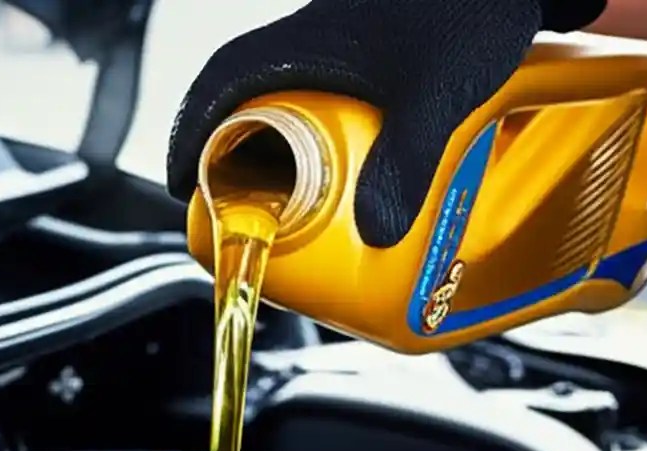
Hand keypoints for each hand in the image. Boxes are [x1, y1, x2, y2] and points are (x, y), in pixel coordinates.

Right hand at [165, 0, 606, 248]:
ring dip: (274, 146)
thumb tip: (378, 232)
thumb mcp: (433, 94)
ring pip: (280, 101)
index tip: (181, 182)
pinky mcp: (369, 56)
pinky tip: (346, 164)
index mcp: (295, 46)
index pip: (214, 88)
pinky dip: (314, 134)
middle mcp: (305, 45)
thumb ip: (404, 163)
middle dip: (228, 155)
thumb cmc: (465, 5)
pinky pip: (319, 99)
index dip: (187, 138)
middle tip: (235, 204)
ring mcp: (337, 49)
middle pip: (240, 102)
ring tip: (285, 196)